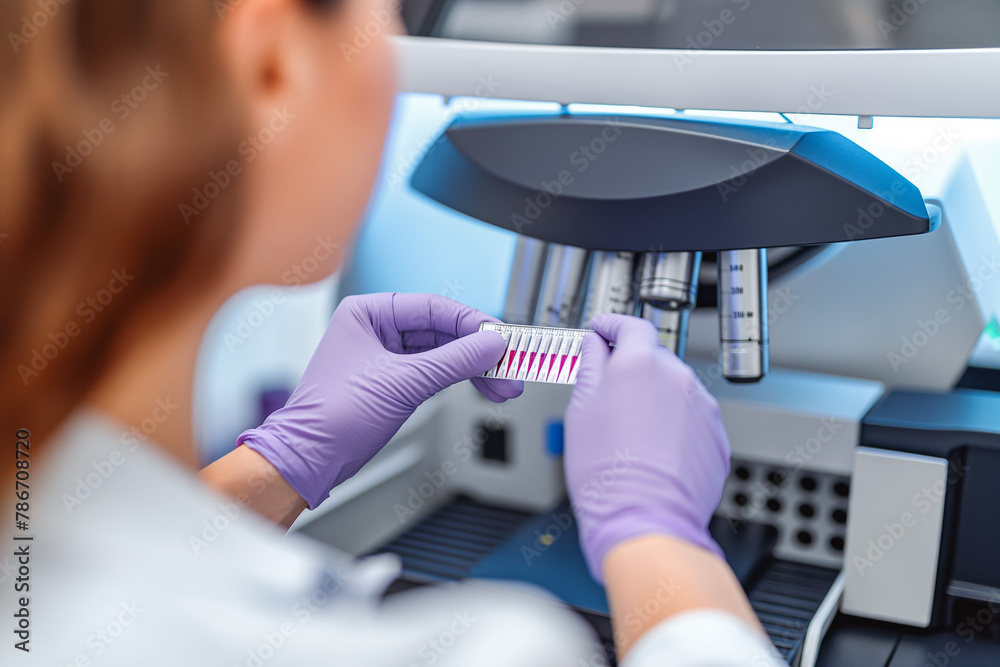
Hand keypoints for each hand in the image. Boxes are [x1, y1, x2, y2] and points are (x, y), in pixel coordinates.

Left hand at [239, 293, 521, 508]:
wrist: (309, 461)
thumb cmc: (332, 417)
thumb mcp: (404, 383)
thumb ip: (454, 361)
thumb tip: (492, 345)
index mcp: (368, 313)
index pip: (433, 308)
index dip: (472, 323)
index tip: (501, 338)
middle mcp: (375, 330)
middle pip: (441, 331)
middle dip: (477, 351)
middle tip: (508, 365)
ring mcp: (384, 357)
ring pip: (441, 354)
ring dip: (473, 370)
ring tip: (503, 386)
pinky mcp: (392, 382)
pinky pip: (434, 373)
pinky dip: (459, 381)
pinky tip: (482, 387)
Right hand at [565, 314, 730, 582]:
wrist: (643, 521)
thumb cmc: (607, 473)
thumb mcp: (581, 410)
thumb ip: (590, 367)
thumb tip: (593, 347)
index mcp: (641, 363)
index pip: (630, 326)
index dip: (612, 326)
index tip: (601, 331)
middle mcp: (678, 378)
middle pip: (654, 359)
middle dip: (632, 370)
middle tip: (608, 395)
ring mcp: (703, 408)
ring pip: (674, 392)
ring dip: (655, 401)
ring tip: (630, 436)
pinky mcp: (716, 438)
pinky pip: (692, 421)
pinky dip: (675, 428)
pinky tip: (653, 453)